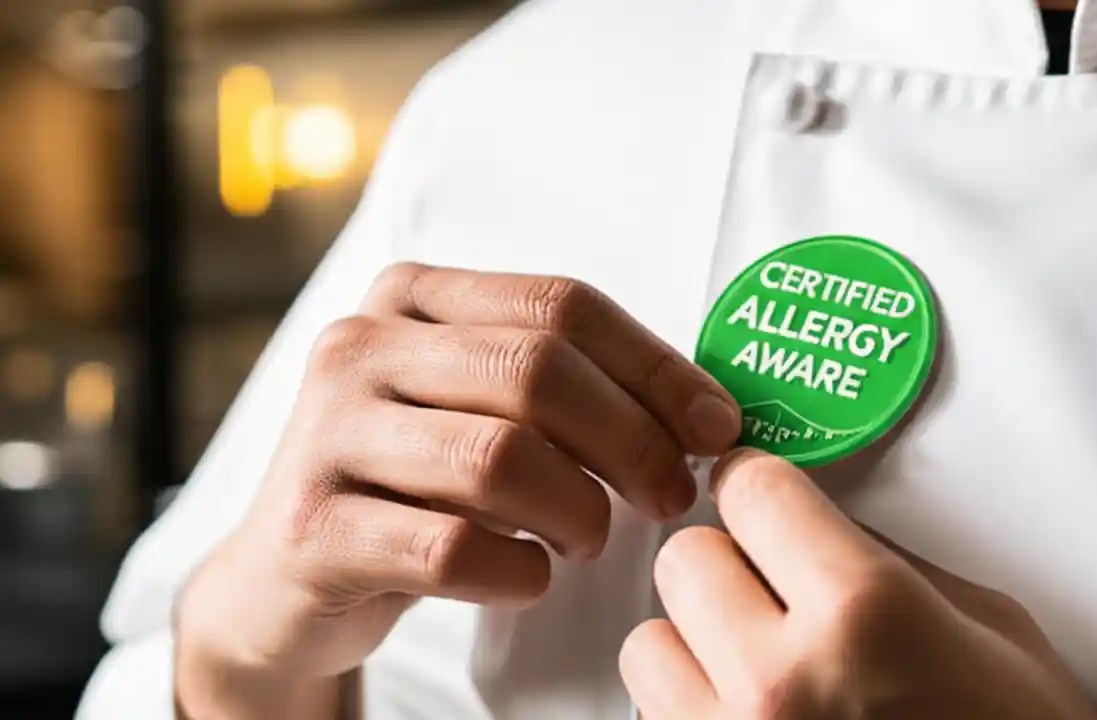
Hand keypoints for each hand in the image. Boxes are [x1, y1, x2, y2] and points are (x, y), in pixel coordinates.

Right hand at [174, 264, 740, 718]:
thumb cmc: (415, 486)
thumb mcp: (477, 409)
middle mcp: (359, 347)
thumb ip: (564, 386)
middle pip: (535, 371)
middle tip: (670, 495)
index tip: (716, 426)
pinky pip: (450, 549)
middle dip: (630, 440)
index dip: (654, 367)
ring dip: (576, 510)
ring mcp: (326, 434)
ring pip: (497, 459)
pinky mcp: (314, 528)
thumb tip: (706, 413)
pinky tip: (528, 577)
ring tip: (588, 538)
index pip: (560, 305)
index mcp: (411, 297)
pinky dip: (516, 572)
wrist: (287, 578)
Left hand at [620, 449, 1096, 719]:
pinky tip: (749, 716)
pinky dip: (691, 709)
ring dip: (692, 644)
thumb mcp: (991, 632)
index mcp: (865, 614)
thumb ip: (891, 564)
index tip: (760, 495)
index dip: (759, 486)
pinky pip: (654, 718)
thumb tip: (820, 528)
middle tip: (766, 587)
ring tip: (753, 665)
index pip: (753, 492)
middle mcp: (783, 680)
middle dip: (725, 563)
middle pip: (684, 559)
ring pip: (647, 644)